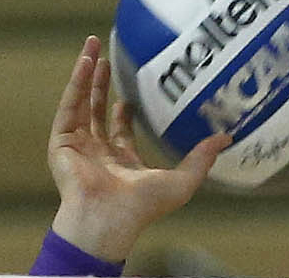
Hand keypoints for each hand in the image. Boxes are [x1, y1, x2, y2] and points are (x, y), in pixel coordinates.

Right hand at [48, 36, 228, 263]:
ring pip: (80, 104)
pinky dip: (76, 85)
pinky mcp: (62, 144)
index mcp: (121, 163)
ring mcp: (78, 148)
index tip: (130, 95)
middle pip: (97, 112)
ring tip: (92, 47)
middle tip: (106, 59)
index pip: (119, 132)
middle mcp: (97, 155)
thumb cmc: (142, 208)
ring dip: (86, 76)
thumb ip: (202, 159)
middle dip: (102, 86)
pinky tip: (86, 63)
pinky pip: (68, 107)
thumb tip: (226, 137)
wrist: (109, 219)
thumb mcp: (181, 182)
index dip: (123, 113)